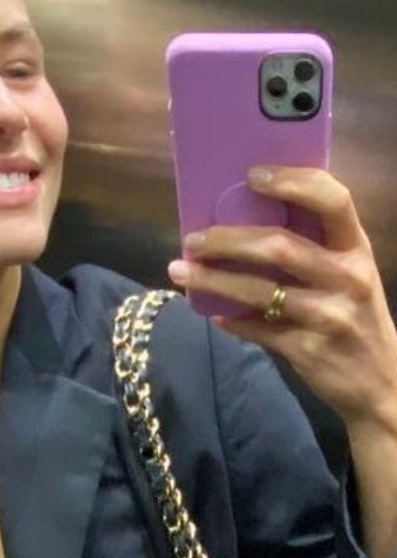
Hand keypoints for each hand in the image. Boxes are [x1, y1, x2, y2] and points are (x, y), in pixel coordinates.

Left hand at [167, 166, 396, 429]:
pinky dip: (231, 319)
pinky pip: (258, 329)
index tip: (253, 175)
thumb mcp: (350, 275)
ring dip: (214, 280)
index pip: (333, 200)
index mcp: (357, 249)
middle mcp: (346, 277)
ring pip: (260, 291)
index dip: (293, 182)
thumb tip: (251, 222)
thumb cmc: (357, 317)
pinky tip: (210, 311)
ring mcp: (327, 315)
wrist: (381, 382)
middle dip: (229, 240)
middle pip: (280, 246)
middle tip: (193, 238)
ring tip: (181, 271)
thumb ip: (317, 249)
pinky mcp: (308, 349)